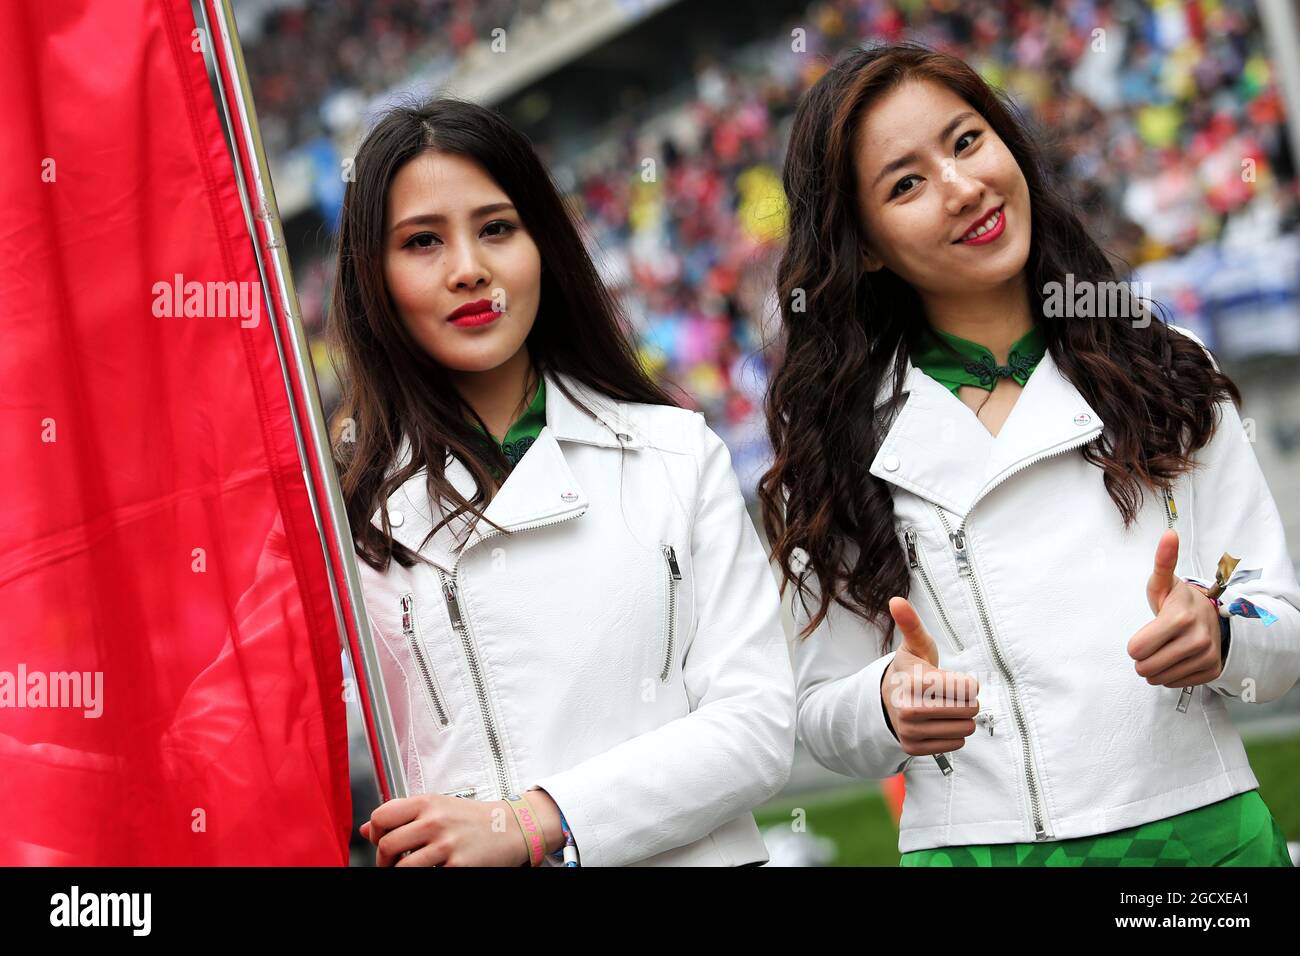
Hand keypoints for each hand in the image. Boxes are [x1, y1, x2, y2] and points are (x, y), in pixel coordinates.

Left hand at [359, 794, 529, 866]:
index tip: (380, 841)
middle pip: (387, 844)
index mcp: (427, 803)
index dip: (375, 834)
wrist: (510, 827)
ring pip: (402, 867)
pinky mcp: (458, 866)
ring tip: (406, 870)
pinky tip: (432, 870)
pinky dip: (424, 876)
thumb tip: (367, 829)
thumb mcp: (437, 806)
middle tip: (390, 863)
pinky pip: (427, 877)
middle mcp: (435, 821)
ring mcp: (446, 845)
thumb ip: (402, 814)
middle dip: (383, 860)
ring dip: (398, 873)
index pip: (381, 816)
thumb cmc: (472, 818)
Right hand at [881, 597, 979, 755]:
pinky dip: (952, 734)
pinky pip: (956, 744)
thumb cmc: (910, 669)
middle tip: (950, 695)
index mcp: (914, 682)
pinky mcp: (913, 748)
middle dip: (966, 701)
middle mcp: (909, 709)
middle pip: (970, 709)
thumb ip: (911, 624)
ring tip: (944, 708)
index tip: (955, 679)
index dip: (968, 683)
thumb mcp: (914, 646)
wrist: (887, 698)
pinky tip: (938, 723)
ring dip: (961, 719)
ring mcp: (910, 731)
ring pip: (965, 729)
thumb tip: (896, 601)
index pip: (968, 688)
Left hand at [1127, 529, 1223, 687]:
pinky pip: (1173, 684)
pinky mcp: (1211, 672)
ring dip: (1154, 667)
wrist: (1211, 617)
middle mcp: (1197, 640)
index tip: (1145, 633)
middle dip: (1143, 657)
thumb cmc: (1178, 600)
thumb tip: (1169, 534)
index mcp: (1180, 618)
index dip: (1135, 644)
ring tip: (1164, 649)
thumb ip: (1163, 562)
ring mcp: (1206, 657)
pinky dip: (1170, 674)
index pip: (1137, 650)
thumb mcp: (1164, 583)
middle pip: (1145, 667)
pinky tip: (1177, 658)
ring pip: (1157, 678)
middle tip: (1154, 642)